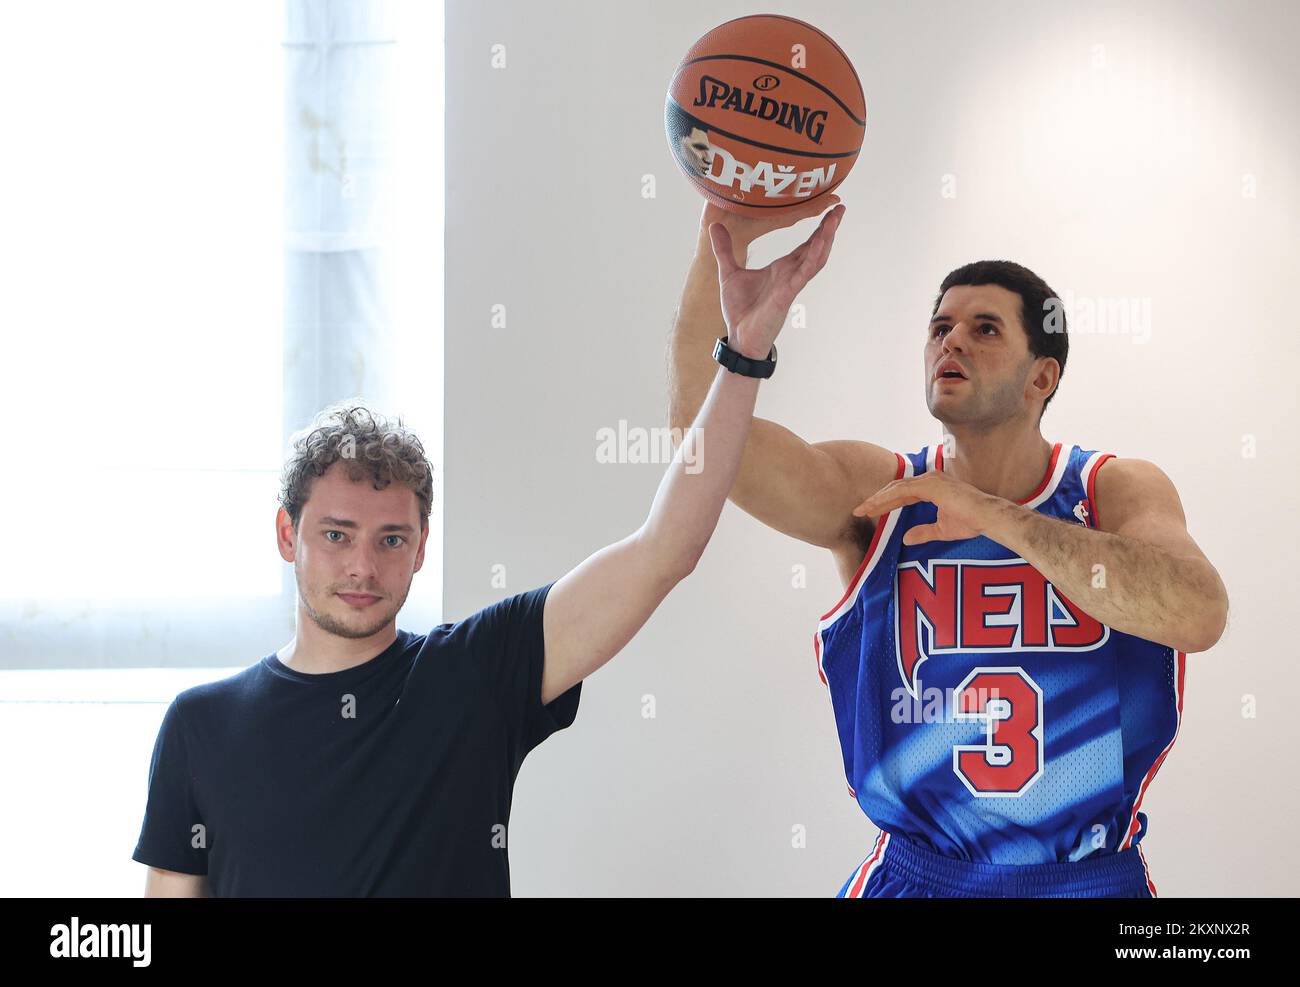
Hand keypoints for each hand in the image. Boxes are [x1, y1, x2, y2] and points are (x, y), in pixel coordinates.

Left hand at [707, 203, 844, 358]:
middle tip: (840, 207)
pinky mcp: (787, 294)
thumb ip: (724, 250)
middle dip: (829, 228)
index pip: (805, 245)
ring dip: (826, 239)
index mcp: (781, 268)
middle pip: (816, 248)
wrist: (739, 336)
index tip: (829, 209)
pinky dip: (812, 257)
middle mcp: (791, 274)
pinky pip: (804, 273)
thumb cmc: (740, 310)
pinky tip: (820, 242)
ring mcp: (791, 284)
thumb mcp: (729, 272)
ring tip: (835, 219)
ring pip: (815, 258)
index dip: (818, 228)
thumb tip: (715, 226)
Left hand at [852, 470, 999, 545]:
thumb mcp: (941, 530)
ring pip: (897, 488)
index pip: (903, 493)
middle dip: (878, 499)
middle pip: (896, 488)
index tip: (870, 511)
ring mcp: (931, 480)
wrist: (988, 518)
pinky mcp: (931, 485)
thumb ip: (923, 532)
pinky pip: (903, 491)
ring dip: (878, 499)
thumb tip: (905, 538)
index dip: (886, 502)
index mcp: (932, 487)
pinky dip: (888, 498)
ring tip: (863, 509)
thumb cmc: (971, 522)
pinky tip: (875, 506)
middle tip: (860, 510)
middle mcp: (930, 480)